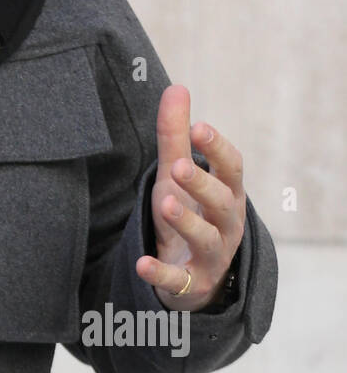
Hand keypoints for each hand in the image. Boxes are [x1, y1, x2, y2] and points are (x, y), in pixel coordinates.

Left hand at [136, 85, 245, 312]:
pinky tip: (141, 263)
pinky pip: (179, 280)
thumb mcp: (177, 176)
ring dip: (187, 222)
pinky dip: (161, 272)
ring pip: (207, 240)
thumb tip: (177, 87)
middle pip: (222, 203)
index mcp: (227, 194)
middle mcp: (226, 225)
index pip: (232, 168)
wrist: (194, 276)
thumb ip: (175, 136)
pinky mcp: (192, 284)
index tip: (199, 126)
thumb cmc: (189, 213)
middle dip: (202, 184)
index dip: (218, 148)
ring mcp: (212, 257)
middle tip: (178, 166)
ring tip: (165, 203)